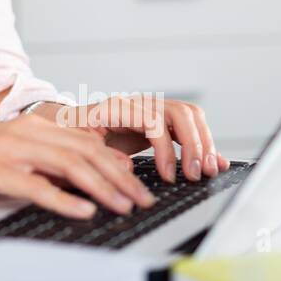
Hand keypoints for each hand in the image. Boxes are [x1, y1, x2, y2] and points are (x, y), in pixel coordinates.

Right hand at [0, 114, 156, 219]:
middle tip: (143, 200)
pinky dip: (62, 199)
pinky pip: (34, 185)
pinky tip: (82, 211)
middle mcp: (23, 130)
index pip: (87, 143)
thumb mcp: (10, 159)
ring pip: (67, 165)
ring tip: (123, 206)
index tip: (141, 186)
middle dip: (120, 178)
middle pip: (84, 152)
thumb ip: (45, 162)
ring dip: (101, 188)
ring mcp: (6, 147)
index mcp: (31, 126)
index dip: (118, 164)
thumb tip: (87, 174)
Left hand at [35, 95, 230, 182]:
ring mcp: (150, 109)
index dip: (166, 150)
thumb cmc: (69, 136)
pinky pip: (188, 124)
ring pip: (188, 115)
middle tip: (195, 175)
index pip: (153, 121)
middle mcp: (137, 103)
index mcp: (115, 108)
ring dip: (203, 142)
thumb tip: (126, 168)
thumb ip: (98, 154)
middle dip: (192, 145)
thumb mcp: (76, 146)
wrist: (65, 125)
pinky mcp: (158, 121)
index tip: (170, 177)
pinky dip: (203, 141)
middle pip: (178, 113)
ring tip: (207, 170)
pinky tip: (215, 160)